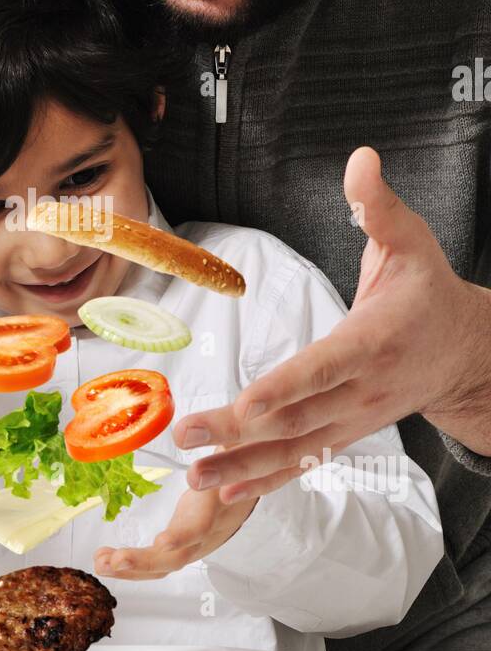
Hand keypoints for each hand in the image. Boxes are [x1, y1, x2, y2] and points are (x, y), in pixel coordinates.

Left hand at [93, 447, 254, 578]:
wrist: (260, 478)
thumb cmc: (242, 456)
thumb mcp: (233, 437)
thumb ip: (217, 431)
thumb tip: (184, 431)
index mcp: (219, 502)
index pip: (204, 523)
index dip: (184, 535)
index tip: (162, 542)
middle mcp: (211, 529)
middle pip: (180, 555)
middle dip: (144, 561)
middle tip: (112, 559)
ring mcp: (201, 541)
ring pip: (167, 563)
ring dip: (132, 568)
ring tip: (101, 562)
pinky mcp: (190, 543)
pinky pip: (162, 561)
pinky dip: (135, 564)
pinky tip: (108, 560)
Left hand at [174, 146, 490, 504]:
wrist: (467, 353)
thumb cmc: (429, 293)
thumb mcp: (412, 242)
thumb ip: (378, 206)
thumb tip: (361, 159)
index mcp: (373, 341)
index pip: (324, 367)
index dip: (286, 387)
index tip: (248, 403)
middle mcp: (362, 389)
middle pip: (297, 416)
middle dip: (240, 431)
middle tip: (187, 436)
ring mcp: (354, 419)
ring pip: (295, 449)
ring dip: (243, 466)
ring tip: (196, 476)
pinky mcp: (345, 432)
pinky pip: (303, 462)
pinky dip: (266, 480)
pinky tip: (226, 491)